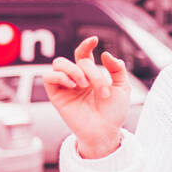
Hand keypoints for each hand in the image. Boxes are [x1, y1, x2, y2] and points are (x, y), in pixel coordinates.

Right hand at [42, 35, 131, 156]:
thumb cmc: (113, 113)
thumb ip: (117, 69)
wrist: (106, 131)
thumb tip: (105, 53)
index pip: (83, 54)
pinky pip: (49, 77)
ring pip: (59, 63)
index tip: (94, 40)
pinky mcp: (56, 96)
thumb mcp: (122, 88)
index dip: (86, 45)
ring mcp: (66, 87)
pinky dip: (60, 76)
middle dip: (92, 72)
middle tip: (102, 89)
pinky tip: (73, 85)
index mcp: (91, 75)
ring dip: (74, 70)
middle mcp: (77, 79)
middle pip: (78, 60)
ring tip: (84, 85)